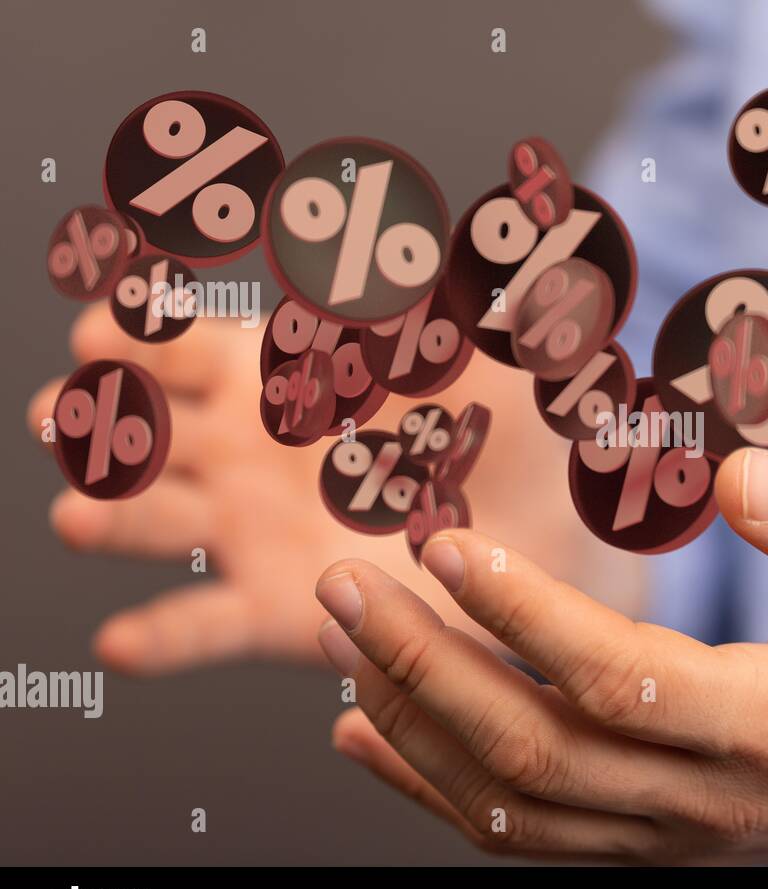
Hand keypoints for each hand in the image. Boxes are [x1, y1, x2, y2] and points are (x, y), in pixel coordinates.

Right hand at [29, 303, 638, 674]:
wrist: (544, 528)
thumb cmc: (511, 431)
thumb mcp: (487, 353)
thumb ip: (464, 289)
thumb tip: (471, 211)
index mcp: (278, 377)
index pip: (186, 344)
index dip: (141, 334)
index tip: (106, 328)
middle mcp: (245, 451)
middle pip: (148, 428)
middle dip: (99, 419)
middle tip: (63, 414)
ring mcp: (251, 529)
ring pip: (158, 520)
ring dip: (113, 517)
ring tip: (79, 517)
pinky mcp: (274, 608)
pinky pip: (203, 624)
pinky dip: (160, 635)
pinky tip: (120, 640)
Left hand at [317, 448, 767, 863]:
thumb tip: (735, 477)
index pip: (619, 682)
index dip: (523, 618)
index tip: (446, 545)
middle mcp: (715, 802)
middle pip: (536, 754)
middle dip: (425, 668)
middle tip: (348, 585)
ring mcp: (679, 836)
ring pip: (515, 809)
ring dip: (415, 725)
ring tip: (344, 642)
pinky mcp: (657, 842)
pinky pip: (527, 837)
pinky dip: (436, 788)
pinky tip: (371, 732)